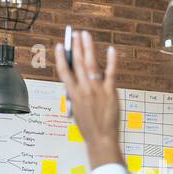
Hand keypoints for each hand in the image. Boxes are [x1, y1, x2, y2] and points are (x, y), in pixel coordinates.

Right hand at [54, 31, 121, 169]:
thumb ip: (78, 94)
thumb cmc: (89, 127)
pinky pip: (111, 73)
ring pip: (91, 64)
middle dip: (76, 47)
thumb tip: (79, 79)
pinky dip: (111, 60)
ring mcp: (97, 90)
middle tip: (75, 34)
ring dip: (88, 48)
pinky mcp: (111, 92)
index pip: (64, 71)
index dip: (62, 57)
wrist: (101, 139)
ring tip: (86, 35)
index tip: (61, 46)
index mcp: (73, 95)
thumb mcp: (77, 110)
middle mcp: (84, 90)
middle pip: (78, 63)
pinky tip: (110, 49)